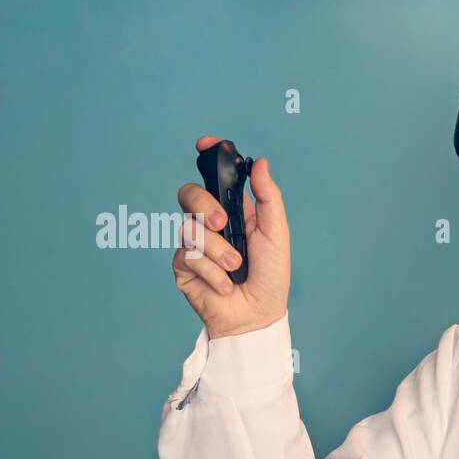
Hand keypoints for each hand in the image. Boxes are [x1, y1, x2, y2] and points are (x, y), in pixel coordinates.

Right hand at [172, 136, 290, 338]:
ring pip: (189, 228)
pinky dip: (211, 271)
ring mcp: (194, 245)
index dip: (208, 158)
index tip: (204, 144)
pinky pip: (186, 256)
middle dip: (204, 206)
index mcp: (234, 211)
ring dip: (217, 251)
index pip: (214, 178)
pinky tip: (225, 284)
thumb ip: (268, 198)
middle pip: (189, 195)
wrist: (257, 315)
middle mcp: (210, 224)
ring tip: (236, 268)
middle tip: (222, 223)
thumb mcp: (277, 233)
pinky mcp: (182, 267)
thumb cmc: (271, 277)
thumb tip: (260, 163)